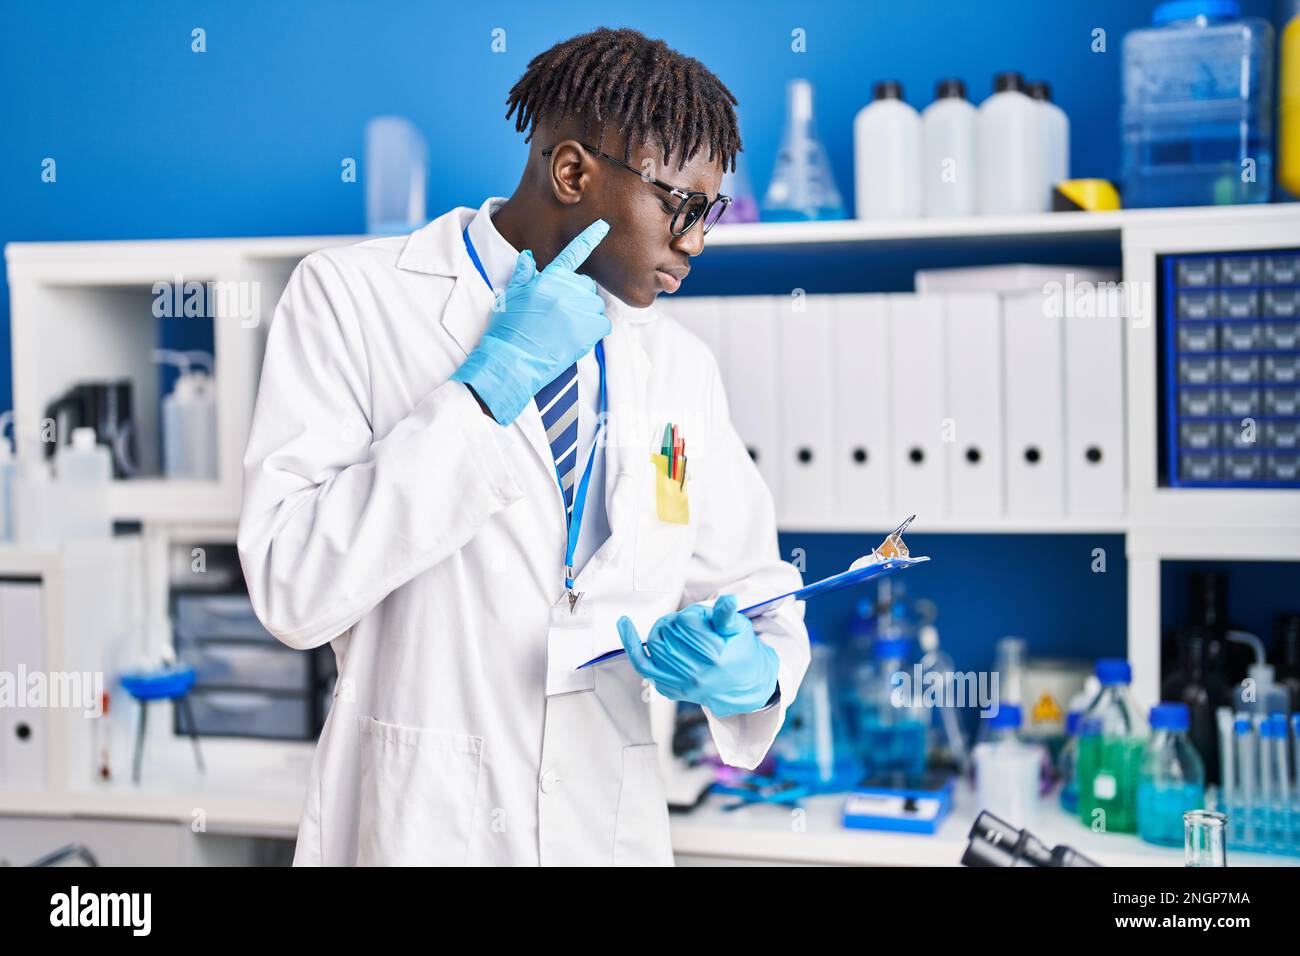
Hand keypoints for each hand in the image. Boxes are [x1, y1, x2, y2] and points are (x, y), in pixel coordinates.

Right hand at [451, 219, 610, 424]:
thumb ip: (523, 276)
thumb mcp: (511, 297)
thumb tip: (527, 257)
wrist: (512, 360)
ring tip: (565, 329)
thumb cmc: (508, 329)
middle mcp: (567, 290)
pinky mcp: (590, 329)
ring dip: (586, 314)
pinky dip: (594, 330)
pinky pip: (603, 323)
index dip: (590, 237)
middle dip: (577, 297)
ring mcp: (580, 309)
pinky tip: (576, 338)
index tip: (604, 225)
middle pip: (586, 285)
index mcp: (549, 279)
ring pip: (595, 305)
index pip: (573, 253)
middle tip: (559, 315)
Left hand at [616, 595, 778, 718]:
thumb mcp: (740, 629)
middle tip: (689, 623)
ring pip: (654, 645)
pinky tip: (625, 626)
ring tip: (671, 627)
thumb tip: (728, 600)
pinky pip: (642, 665)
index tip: (702, 617)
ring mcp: (681, 683)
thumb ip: (726, 614)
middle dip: (676, 621)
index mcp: (715, 654)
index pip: (686, 622)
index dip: (692, 613)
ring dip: (660, 630)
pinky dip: (632, 644)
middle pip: (668, 632)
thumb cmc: (740, 653)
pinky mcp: (670, 688)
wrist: (742, 687)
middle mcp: (696, 672)